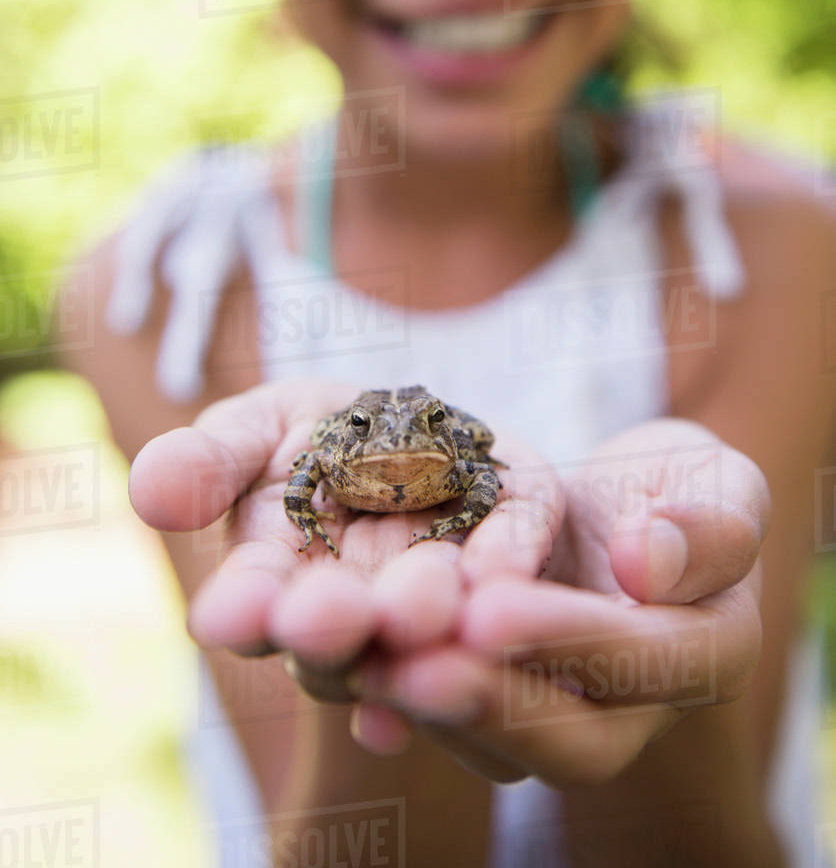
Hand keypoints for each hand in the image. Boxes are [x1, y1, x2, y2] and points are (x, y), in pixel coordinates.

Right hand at [128, 377, 563, 691]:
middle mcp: (358, 611)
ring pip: (428, 625)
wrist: (415, 418)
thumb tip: (150, 492)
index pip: (254, 608)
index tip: (231, 613)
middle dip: (337, 626)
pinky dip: (504, 568)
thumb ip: (206, 462)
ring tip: (426, 602)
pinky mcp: (509, 549)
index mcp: (280, 585)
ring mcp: (436, 592)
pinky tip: (500, 577)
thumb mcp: (253, 430)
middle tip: (336, 611)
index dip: (245, 611)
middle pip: (344, 637)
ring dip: (423, 616)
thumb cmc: (317, 435)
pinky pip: (509, 565)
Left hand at [347, 419, 770, 786]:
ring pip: (498, 746)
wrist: (619, 511)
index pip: (646, 661)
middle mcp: (636, 710)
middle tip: (413, 669)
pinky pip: (450, 721)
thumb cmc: (676, 487)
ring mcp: (564, 717)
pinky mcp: (498, 704)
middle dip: (488, 705)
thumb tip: (646, 562)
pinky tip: (344, 669)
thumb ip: (709, 522)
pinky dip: (397, 700)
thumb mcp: (715, 481)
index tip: (493, 609)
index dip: (572, 640)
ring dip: (430, 711)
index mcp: (706, 653)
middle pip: (571, 741)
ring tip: (366, 668)